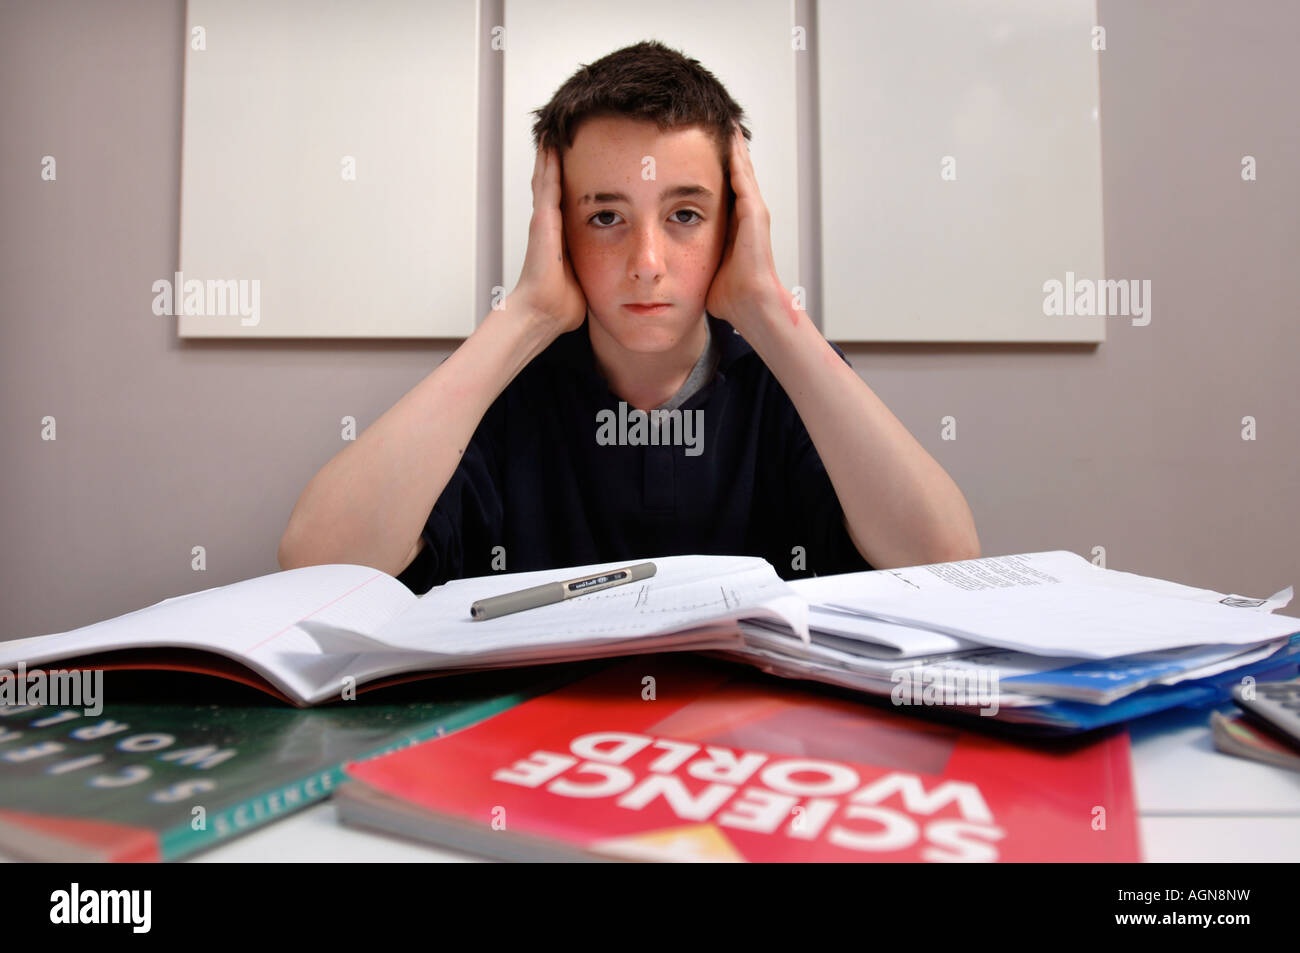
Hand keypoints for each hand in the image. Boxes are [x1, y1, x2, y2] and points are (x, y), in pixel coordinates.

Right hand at [505, 144, 587, 337]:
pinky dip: (547, 163)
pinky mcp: (542, 220)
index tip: (581, 163)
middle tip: (564, 136)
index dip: (571, 182)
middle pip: (553, 185)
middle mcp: (549, 225)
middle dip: (557, 162)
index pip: (566, 202)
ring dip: (550, 155)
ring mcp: (543, 221)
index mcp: (559, 237)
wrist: (543, 313)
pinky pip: (546, 184)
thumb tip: (619, 276)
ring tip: (555, 131)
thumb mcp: (587, 278)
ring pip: (547, 178)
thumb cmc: (562, 305)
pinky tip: (551, 144)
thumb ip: (598, 270)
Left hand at [705, 124, 790, 333]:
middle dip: (724, 150)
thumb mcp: (701, 268)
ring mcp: (753, 212)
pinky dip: (737, 156)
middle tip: (712, 125)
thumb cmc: (729, 295)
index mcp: (734, 226)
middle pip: (734, 173)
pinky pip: (744, 176)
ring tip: (723, 122)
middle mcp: (746, 215)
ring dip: (732, 146)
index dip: (711, 170)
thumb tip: (665, 264)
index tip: (698, 152)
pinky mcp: (755, 213)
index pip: (722, 189)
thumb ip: (689, 259)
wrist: (749, 305)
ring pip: (741, 169)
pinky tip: (729, 137)